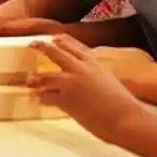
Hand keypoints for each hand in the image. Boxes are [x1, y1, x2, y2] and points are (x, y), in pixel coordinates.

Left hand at [28, 35, 146, 143]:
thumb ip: (95, 75)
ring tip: (30, 80)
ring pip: (46, 76)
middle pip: (56, 53)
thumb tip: (85, 78)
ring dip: (36, 78)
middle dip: (42, 47)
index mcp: (94, 62)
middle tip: (32, 44)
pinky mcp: (66, 99)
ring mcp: (72, 83)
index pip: (74, 45)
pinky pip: (48, 96)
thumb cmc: (123, 104)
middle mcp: (81, 69)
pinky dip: (42, 97)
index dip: (61, 40)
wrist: (126, 118)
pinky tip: (38, 99)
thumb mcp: (109, 80)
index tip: (53, 38)